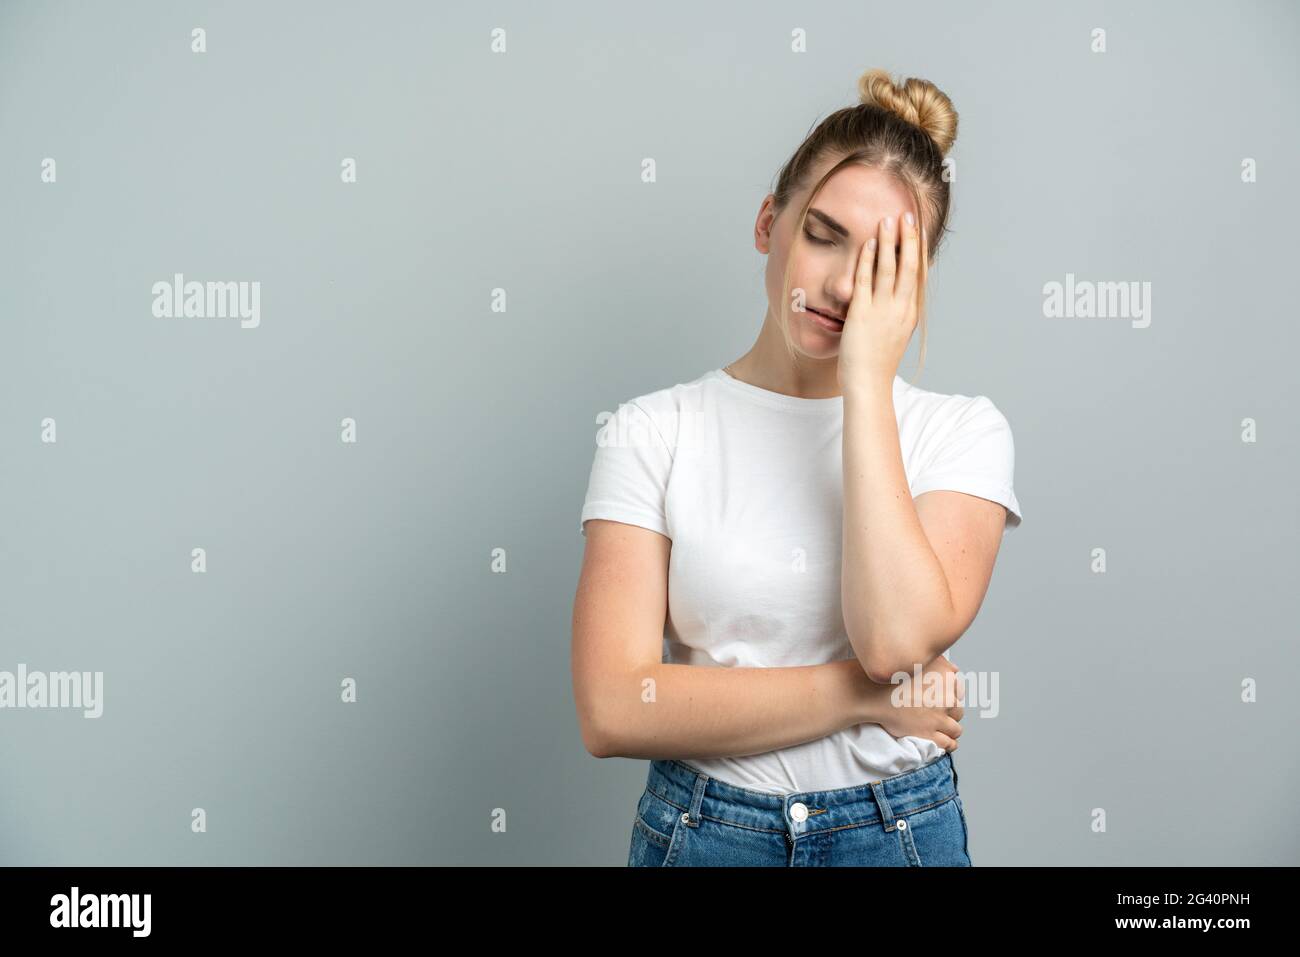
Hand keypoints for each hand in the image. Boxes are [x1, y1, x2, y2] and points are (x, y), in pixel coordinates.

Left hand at [835, 211, 922, 392]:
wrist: (868, 385)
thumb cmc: (877, 364)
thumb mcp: (893, 335)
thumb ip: (895, 314)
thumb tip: (894, 299)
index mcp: (910, 313)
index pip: (919, 275)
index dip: (920, 250)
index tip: (920, 231)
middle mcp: (901, 309)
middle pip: (909, 266)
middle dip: (908, 238)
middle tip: (908, 215)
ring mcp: (883, 311)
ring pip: (889, 269)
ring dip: (889, 242)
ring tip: (888, 220)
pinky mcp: (862, 314)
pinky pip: (866, 281)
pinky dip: (868, 261)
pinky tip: (867, 244)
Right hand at [857, 653, 964, 751]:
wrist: (871, 691)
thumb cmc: (891, 675)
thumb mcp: (917, 659)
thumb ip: (940, 663)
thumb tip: (955, 670)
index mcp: (946, 678)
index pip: (959, 692)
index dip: (951, 696)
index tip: (943, 700)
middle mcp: (946, 697)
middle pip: (959, 710)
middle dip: (951, 713)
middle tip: (940, 714)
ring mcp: (938, 717)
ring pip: (956, 729)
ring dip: (951, 730)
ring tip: (944, 730)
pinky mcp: (929, 733)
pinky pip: (948, 743)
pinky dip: (949, 744)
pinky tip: (946, 742)